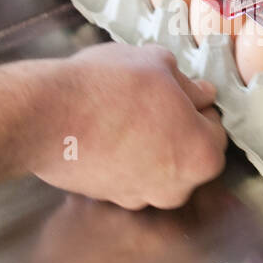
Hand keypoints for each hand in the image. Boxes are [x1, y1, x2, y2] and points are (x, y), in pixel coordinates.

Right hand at [28, 44, 226, 209]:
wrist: (47, 118)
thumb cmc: (108, 89)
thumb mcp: (158, 64)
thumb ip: (188, 84)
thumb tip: (200, 93)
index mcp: (202, 156)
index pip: (215, 129)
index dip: (198, 106)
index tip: (180, 92)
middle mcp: (176, 188)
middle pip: (187, 153)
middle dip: (175, 128)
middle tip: (152, 98)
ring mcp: (139, 197)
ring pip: (156, 165)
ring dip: (148, 142)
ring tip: (124, 111)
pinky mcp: (107, 198)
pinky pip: (125, 173)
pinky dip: (121, 155)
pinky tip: (104, 129)